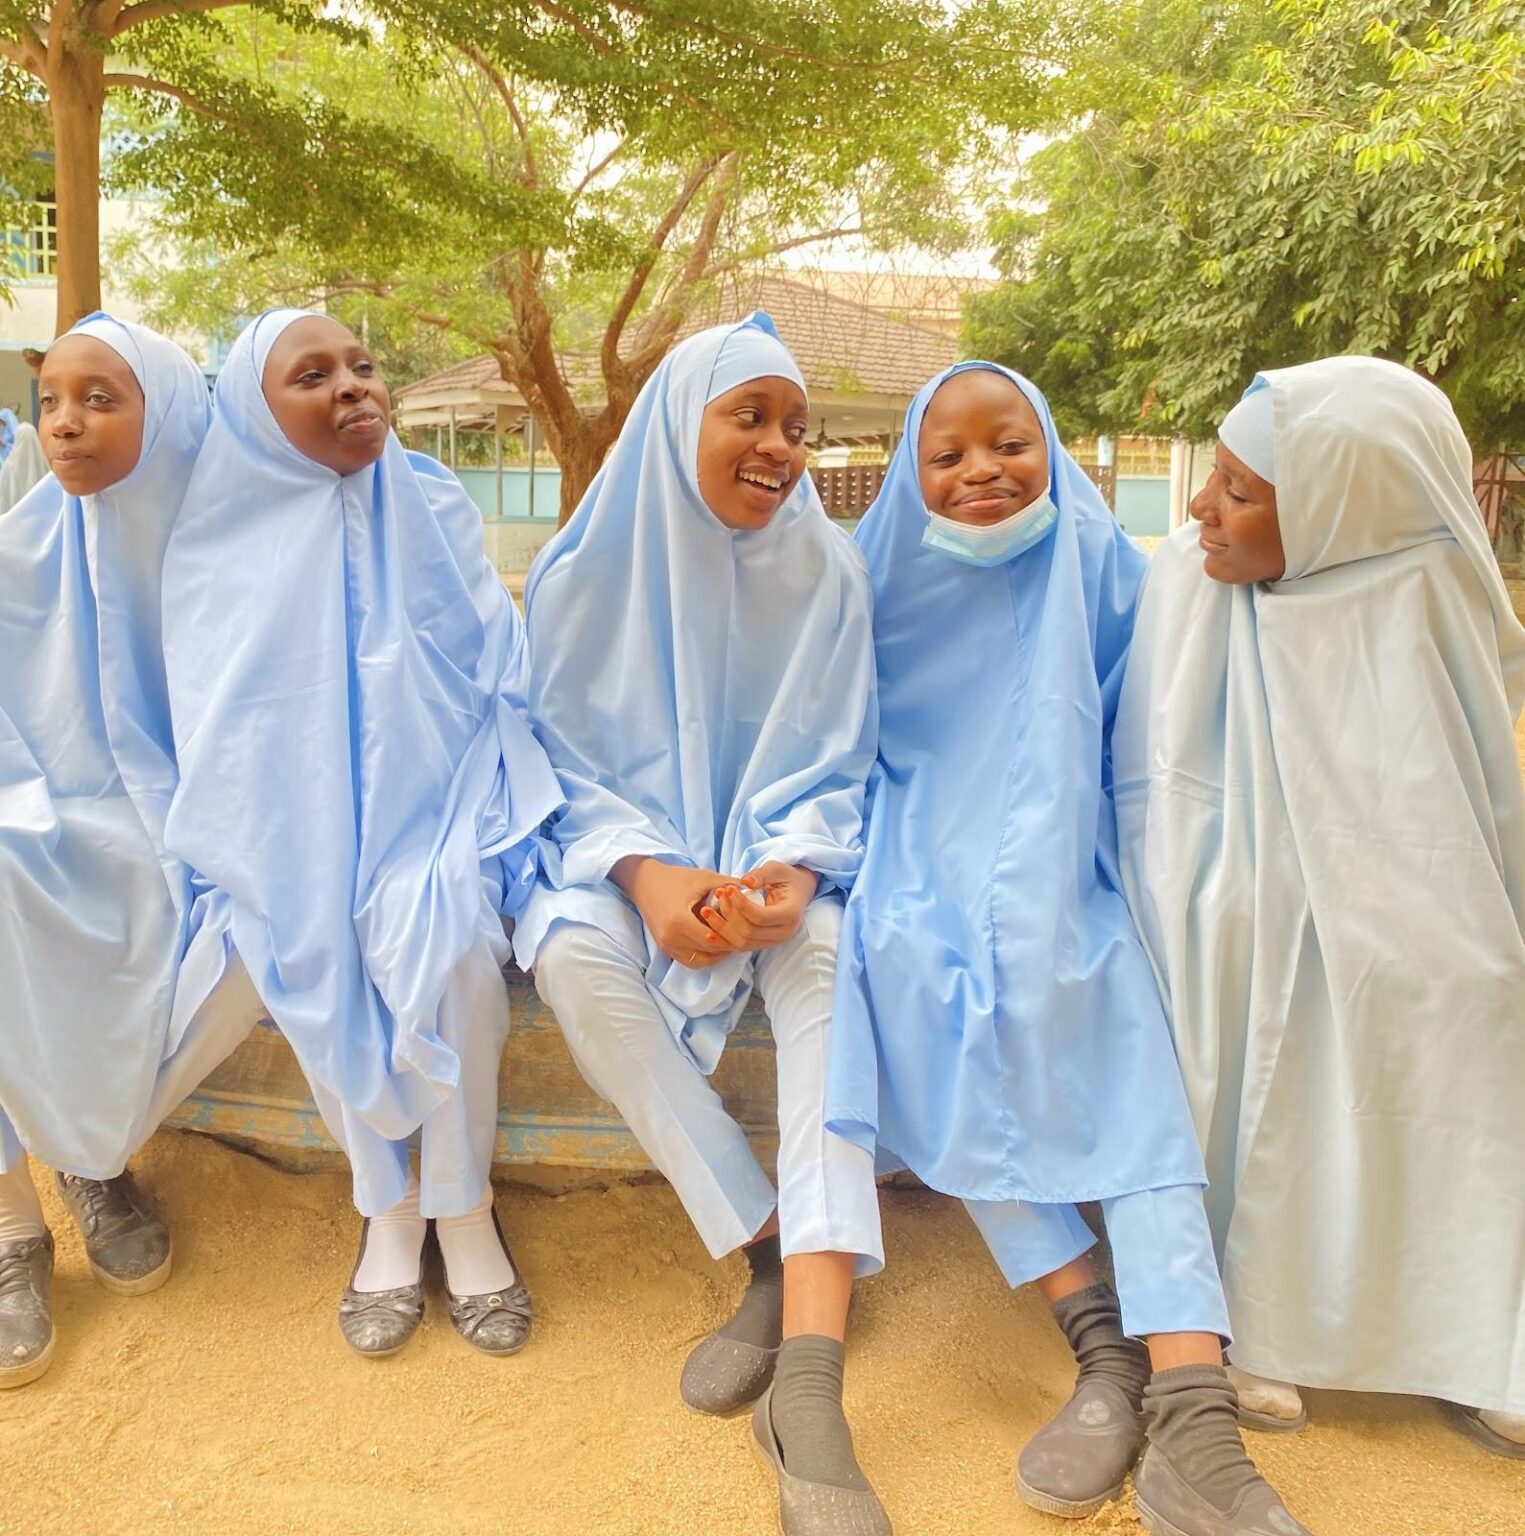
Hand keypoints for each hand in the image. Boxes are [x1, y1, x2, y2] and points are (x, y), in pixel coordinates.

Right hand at [609, 856, 738, 969]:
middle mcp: (670, 938)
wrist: (645, 882)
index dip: (732, 936)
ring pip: (700, 961)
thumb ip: (729, 885)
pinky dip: (705, 955)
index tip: (745, 929)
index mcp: (679, 920)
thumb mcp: (704, 878)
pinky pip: (690, 960)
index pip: (713, 940)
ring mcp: (666, 946)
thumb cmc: (676, 878)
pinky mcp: (665, 948)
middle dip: (727, 946)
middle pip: (709, 953)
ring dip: (717, 954)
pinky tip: (715, 942)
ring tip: (730, 940)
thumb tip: (755, 890)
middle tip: (743, 936)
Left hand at [697, 861, 818, 952]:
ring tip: (706, 909)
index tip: (728, 888)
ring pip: (742, 943)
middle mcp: (784, 933)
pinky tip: (707, 929)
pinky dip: (722, 940)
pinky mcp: (762, 944)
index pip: (760, 917)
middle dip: (728, 915)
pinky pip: (739, 947)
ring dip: (721, 928)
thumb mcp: (777, 869)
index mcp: (790, 914)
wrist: (797, 890)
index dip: (741, 905)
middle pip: (749, 933)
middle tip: (717, 895)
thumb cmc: (786, 877)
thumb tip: (745, 881)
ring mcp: (773, 941)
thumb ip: (762, 874)